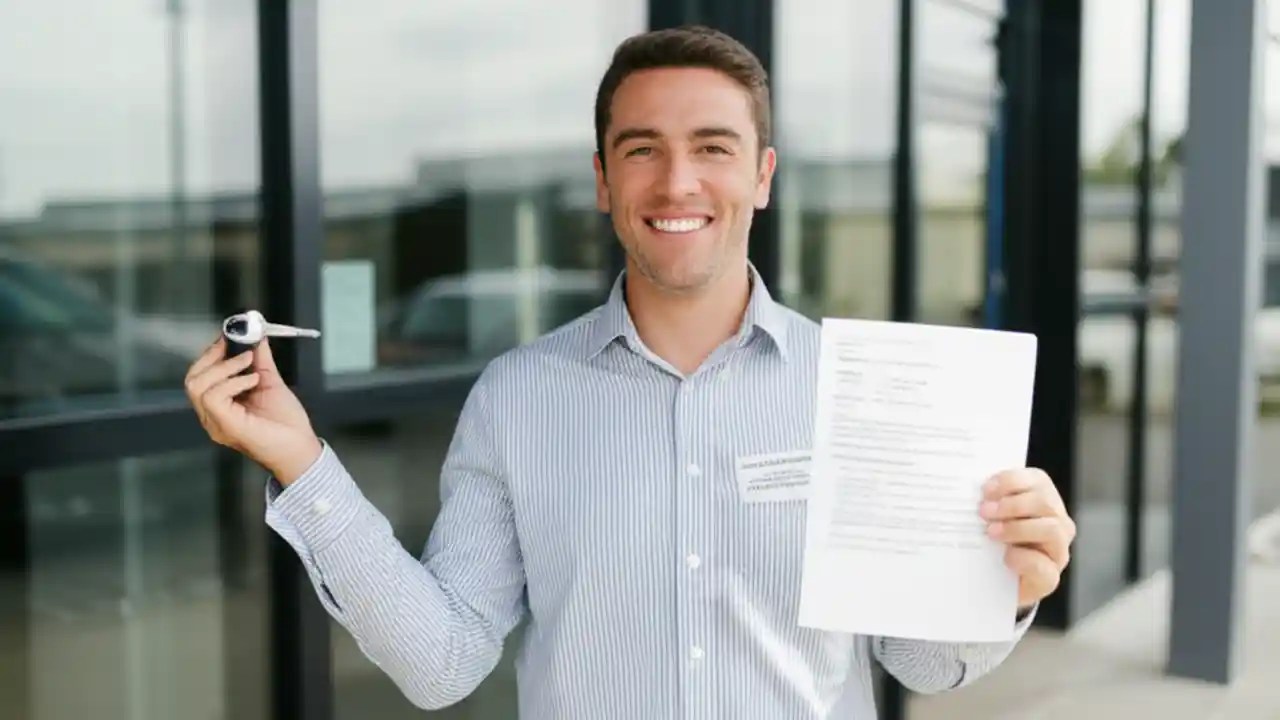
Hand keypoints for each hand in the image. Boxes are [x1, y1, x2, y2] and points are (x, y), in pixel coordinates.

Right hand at [184, 335, 322, 484]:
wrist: (300, 448)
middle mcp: (211, 416)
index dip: (211, 354)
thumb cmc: (286, 423)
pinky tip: (252, 380)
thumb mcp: (270, 383)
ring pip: (197, 386)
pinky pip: (214, 397)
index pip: (199, 375)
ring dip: (223, 367)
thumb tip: (257, 337)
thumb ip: (261, 361)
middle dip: (211, 357)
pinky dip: (232, 382)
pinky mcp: (226, 426)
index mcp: (219, 406)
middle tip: (236, 346)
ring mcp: (216, 423)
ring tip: (248, 362)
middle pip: (192, 379)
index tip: (229, 337)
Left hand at [978, 468, 1075, 610]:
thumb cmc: (992, 544)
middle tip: (984, 511)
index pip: (1038, 480)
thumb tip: (970, 492)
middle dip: (1012, 504)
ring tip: (991, 533)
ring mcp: (1057, 550)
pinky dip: (1022, 558)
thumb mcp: (990, 518)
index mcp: (1043, 501)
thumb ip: (988, 502)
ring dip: (1018, 528)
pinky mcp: (1050, 576)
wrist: (993, 582)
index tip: (985, 489)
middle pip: (1045, 502)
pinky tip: (1005, 557)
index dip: (1012, 481)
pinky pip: (1042, 564)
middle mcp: (1057, 522)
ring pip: (1052, 529)